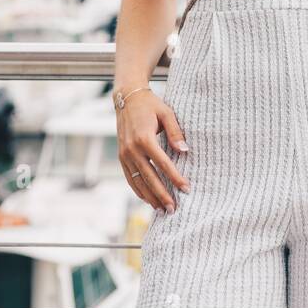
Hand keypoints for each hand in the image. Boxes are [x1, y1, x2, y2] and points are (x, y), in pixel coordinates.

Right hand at [116, 88, 190, 211]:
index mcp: (144, 138)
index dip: (175, 178)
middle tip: (173, 209)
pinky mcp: (121, 157)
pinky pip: (129, 178)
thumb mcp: (166, 113)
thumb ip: (175, 133)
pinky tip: (148, 199)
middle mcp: (132, 149)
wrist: (127, 98)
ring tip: (162, 209)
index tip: (186, 189)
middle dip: (162, 195)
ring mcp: (124, 154)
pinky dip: (138, 190)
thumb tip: (185, 151)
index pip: (163, 164)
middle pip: (149, 178)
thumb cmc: (150, 105)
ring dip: (150, 197)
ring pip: (138, 182)